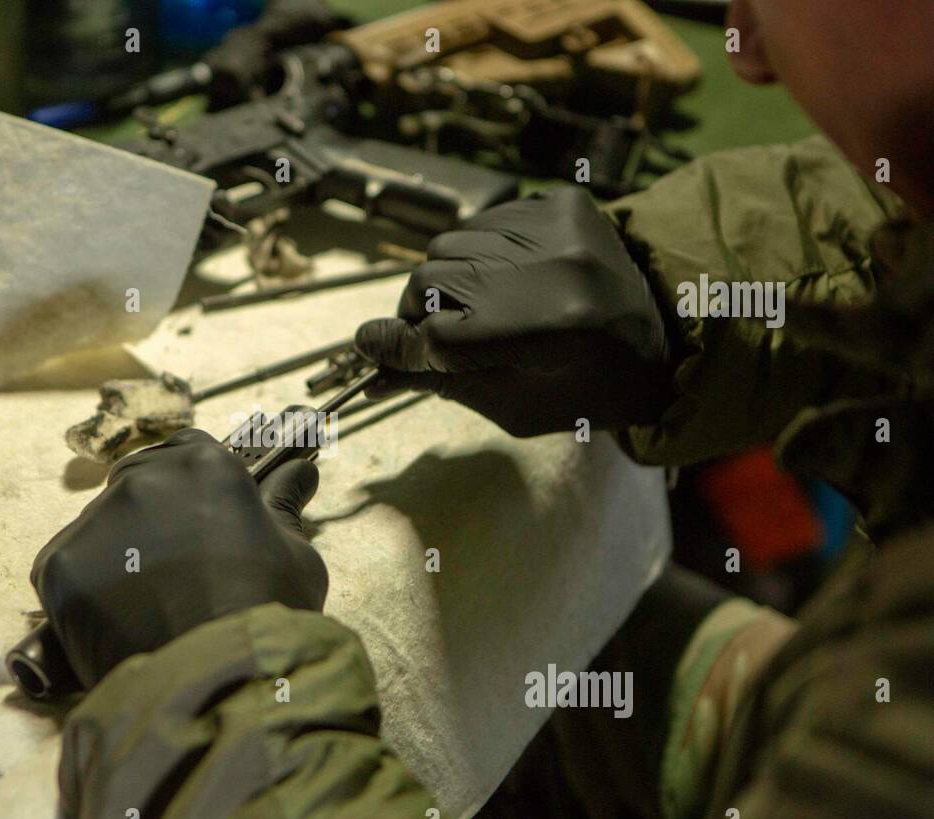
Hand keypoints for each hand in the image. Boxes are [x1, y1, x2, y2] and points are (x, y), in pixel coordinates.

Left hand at [31, 429, 327, 687]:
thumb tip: (298, 475)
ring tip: (146, 607)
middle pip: (137, 484)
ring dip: (118, 555)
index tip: (199, 517)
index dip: (192, 488)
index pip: (187, 453)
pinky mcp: (58, 564)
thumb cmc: (267, 615)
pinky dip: (85, 592)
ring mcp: (95, 521)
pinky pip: (67, 569)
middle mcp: (143, 480)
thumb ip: (283, 508)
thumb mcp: (296, 557)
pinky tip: (115, 622)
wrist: (217, 679)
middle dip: (152, 518)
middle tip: (174, 570)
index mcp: (205, 467)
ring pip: (100, 528)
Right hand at [356, 188, 673, 436]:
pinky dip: (477, 252)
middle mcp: (554, 269)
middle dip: (419, 315)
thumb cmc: (587, 389)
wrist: (662, 338)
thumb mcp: (516, 405)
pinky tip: (503, 278)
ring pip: (449, 244)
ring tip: (471, 306)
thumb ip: (445, 382)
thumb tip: (375, 366)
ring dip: (445, 281)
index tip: (368, 349)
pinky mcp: (563, 202)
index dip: (398, 347)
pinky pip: (483, 221)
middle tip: (429, 335)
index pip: (440, 336)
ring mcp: (560, 227)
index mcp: (550, 333)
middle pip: (433, 282)